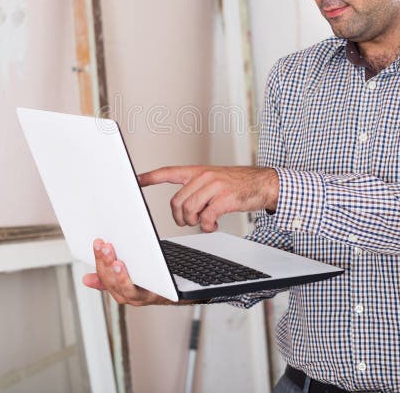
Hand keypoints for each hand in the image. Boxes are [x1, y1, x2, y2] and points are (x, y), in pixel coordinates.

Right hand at [82, 238, 171, 305]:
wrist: (169, 293)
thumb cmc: (146, 282)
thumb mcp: (124, 277)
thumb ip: (107, 276)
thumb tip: (85, 279)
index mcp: (116, 289)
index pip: (102, 274)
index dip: (99, 259)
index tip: (98, 243)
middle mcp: (124, 296)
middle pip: (111, 281)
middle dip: (107, 263)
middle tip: (106, 247)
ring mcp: (137, 298)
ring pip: (125, 289)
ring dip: (119, 275)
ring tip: (116, 262)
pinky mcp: (152, 298)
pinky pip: (143, 293)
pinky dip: (138, 285)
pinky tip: (138, 271)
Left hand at [138, 165, 278, 231]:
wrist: (263, 183)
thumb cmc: (238, 184)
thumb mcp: (214, 180)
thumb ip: (196, 189)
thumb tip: (181, 207)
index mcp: (198, 171)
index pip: (169, 172)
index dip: (150, 177)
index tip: (136, 180)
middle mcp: (204, 176)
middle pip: (177, 201)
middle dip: (180, 217)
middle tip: (191, 221)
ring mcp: (214, 186)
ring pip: (189, 210)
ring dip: (194, 222)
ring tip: (205, 222)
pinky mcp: (225, 198)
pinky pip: (206, 218)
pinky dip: (208, 226)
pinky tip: (214, 225)